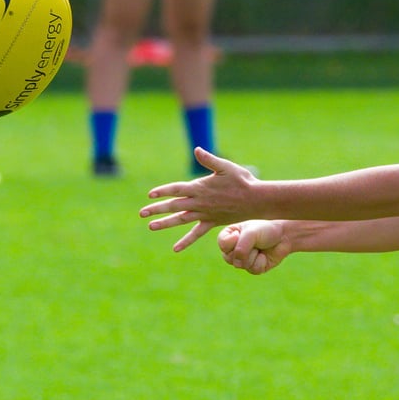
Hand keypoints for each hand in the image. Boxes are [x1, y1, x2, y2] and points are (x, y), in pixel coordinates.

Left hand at [139, 148, 260, 252]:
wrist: (256, 200)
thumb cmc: (242, 180)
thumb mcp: (225, 167)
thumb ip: (209, 160)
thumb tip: (196, 150)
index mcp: (200, 188)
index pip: (177, 189)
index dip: (163, 191)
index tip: (150, 194)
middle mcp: (200, 202)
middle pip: (174, 206)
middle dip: (157, 208)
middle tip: (142, 213)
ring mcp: (204, 214)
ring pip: (181, 220)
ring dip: (165, 223)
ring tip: (151, 227)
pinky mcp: (211, 222)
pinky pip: (196, 233)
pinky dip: (186, 241)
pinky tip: (175, 249)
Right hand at [219, 219, 284, 273]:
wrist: (284, 236)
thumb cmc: (266, 229)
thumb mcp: (251, 233)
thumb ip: (240, 247)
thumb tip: (238, 265)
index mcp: (229, 236)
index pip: (222, 244)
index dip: (233, 241)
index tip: (242, 233)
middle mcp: (233, 249)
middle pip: (229, 257)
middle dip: (245, 249)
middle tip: (254, 240)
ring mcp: (242, 260)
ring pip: (240, 265)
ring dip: (253, 255)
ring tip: (259, 247)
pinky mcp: (253, 268)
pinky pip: (252, 269)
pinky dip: (261, 261)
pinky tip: (264, 255)